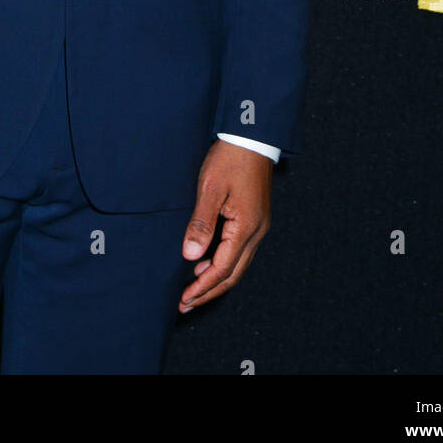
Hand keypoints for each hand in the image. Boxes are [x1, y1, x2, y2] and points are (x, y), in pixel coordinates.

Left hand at [179, 140, 272, 311]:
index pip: (223, 268)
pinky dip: (223, 264)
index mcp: (246, 227)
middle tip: (186, 305)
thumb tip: (191, 256)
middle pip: (233, 274)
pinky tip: (206, 264)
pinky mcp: (254, 219)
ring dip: (216, 280)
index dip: (203, 287)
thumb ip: (201, 223)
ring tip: (193, 290)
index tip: (185, 299)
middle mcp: (257, 232)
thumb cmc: (229, 159)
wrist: (251, 137)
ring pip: (238, 265)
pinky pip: (239, 251)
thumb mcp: (210, 188)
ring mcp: (258, 226)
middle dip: (209, 292)